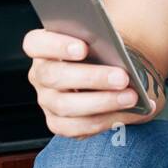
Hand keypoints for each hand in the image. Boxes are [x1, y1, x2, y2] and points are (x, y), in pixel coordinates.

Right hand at [23, 28, 156, 138]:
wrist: (116, 76)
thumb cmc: (107, 51)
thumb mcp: (105, 39)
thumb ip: (104, 40)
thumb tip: (118, 51)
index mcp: (44, 47)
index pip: (35, 43)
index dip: (56, 45)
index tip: (83, 48)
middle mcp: (41, 74)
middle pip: (54, 76)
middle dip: (91, 77)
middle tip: (122, 77)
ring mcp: (47, 101)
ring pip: (65, 106)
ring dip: (103, 102)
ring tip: (132, 97)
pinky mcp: (59, 123)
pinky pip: (77, 128)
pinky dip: (107, 121)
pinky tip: (132, 112)